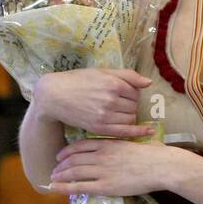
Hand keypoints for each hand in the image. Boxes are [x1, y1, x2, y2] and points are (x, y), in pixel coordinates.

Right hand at [33, 69, 153, 137]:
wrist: (53, 96)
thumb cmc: (79, 81)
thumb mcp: (103, 72)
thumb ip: (128, 76)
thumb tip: (149, 83)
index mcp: (113, 84)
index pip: (136, 92)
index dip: (131, 92)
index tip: (122, 93)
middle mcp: (110, 100)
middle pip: (134, 105)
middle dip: (130, 104)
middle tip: (117, 102)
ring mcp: (104, 115)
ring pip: (131, 118)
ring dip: (128, 115)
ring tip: (117, 111)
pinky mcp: (98, 127)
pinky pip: (124, 132)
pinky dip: (135, 132)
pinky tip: (146, 132)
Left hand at [48, 136, 186, 196]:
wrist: (162, 166)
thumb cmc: (156, 154)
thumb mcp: (137, 142)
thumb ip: (127, 142)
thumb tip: (132, 141)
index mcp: (109, 144)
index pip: (80, 145)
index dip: (67, 151)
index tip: (60, 156)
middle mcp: (101, 156)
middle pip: (73, 159)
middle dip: (60, 165)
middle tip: (55, 170)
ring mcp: (102, 171)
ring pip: (73, 172)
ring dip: (60, 175)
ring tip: (53, 179)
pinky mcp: (105, 186)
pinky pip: (79, 186)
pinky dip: (64, 187)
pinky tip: (55, 187)